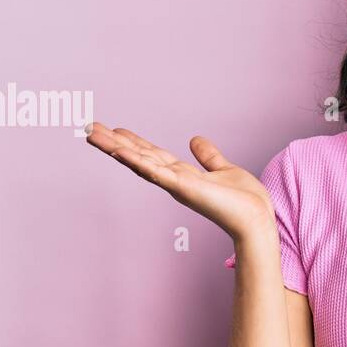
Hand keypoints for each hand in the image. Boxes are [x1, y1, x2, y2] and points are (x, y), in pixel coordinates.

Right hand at [84, 122, 274, 240]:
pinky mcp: (183, 187)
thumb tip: (195, 139)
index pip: (151, 154)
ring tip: (92, 134)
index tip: (114, 129)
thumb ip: (208, 156)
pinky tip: (118, 150)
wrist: (257, 218)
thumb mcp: (223, 169)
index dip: (133, 141)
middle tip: (90, 127)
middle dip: (114, 142)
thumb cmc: (244, 201)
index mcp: (182, 174)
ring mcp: (176, 184)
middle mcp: (174, 179)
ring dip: (115, 147)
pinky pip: (155, 171)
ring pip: (139, 162)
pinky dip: (136, 160)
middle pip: (138, 156)